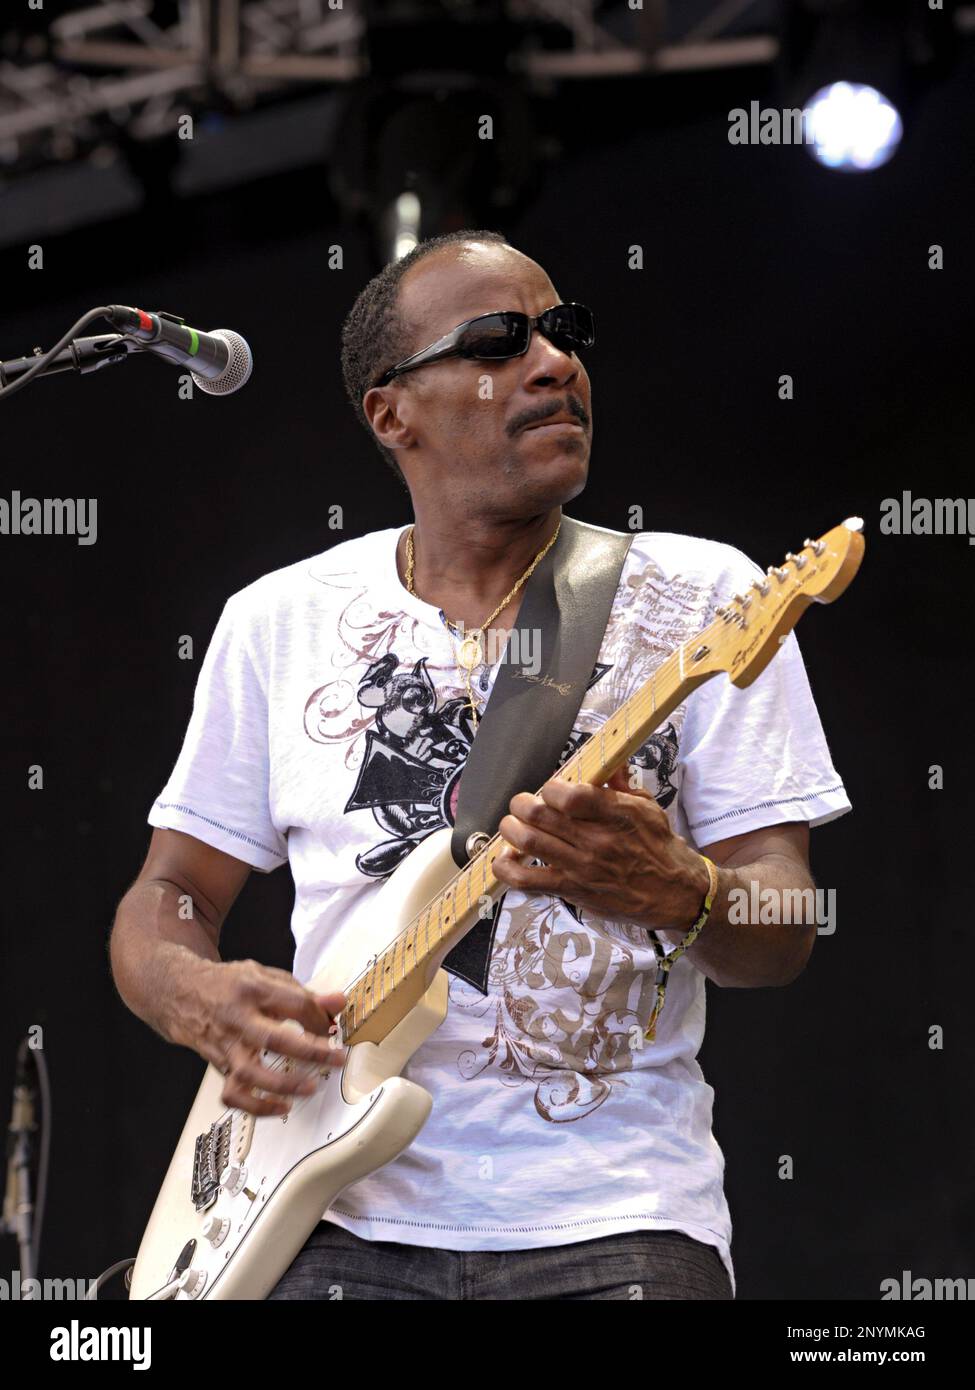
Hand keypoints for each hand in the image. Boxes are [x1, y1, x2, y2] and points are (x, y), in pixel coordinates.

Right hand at [171, 958, 347, 1117]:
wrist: (182, 993)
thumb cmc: (228, 984)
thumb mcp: (265, 975)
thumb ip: (301, 991)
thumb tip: (337, 1001)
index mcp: (254, 990)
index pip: (295, 1004)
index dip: (320, 1018)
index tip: (333, 1028)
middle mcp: (238, 1019)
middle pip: (274, 1039)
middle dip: (310, 1052)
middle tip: (335, 1058)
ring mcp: (227, 1045)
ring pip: (250, 1073)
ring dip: (283, 1084)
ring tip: (310, 1087)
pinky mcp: (219, 1065)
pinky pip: (234, 1094)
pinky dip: (257, 1107)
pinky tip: (280, 1107)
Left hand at [493, 763, 709, 931]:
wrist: (674, 894)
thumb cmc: (659, 848)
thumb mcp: (647, 808)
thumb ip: (620, 784)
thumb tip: (607, 759)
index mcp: (615, 814)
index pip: (569, 795)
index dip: (551, 788)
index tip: (551, 790)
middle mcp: (596, 840)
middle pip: (540, 815)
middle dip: (522, 804)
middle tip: (522, 804)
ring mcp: (581, 867)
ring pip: (529, 842)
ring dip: (511, 830)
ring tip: (512, 825)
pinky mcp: (572, 890)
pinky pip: (528, 881)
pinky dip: (508, 868)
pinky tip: (505, 859)